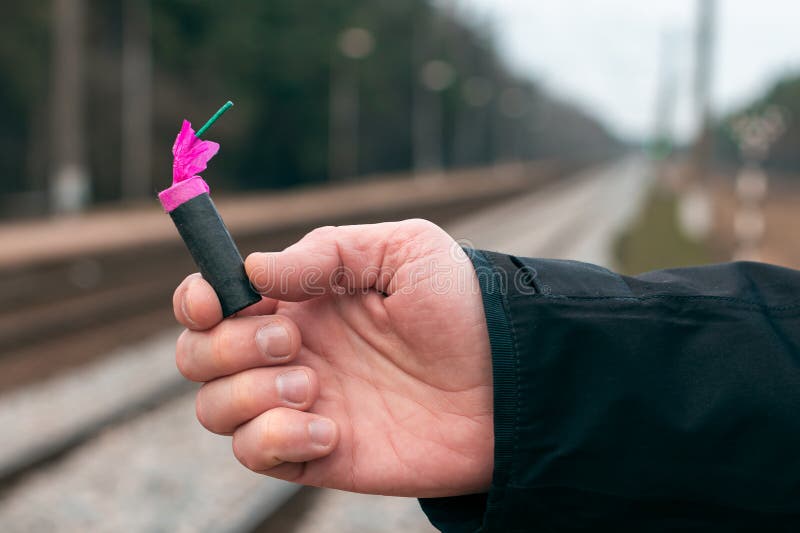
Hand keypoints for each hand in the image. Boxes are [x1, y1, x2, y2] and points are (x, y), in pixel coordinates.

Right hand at [173, 219, 492, 496]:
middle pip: (198, 356)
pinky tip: (328, 429)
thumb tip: (251, 271)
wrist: (509, 381)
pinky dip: (274, 440)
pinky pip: (254, 455)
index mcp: (300, 299)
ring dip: (249, 394)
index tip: (214, 302)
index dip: (196, 299)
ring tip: (314, 386)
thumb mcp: (403, 250)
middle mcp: (290, 351)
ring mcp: (300, 404)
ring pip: (214, 409)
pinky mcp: (317, 454)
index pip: (213, 299)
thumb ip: (326, 252)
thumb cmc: (461, 305)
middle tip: (295, 342)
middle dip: (226, 347)